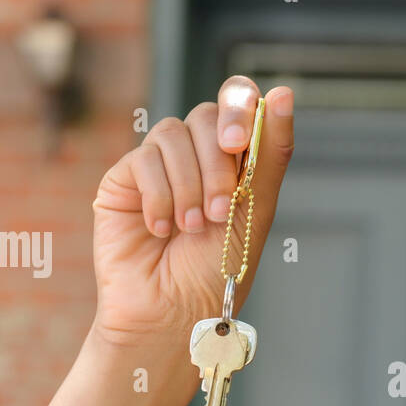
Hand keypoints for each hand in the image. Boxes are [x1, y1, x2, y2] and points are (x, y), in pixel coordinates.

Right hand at [90, 77, 293, 346]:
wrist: (173, 312)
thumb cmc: (218, 270)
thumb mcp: (255, 210)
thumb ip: (270, 154)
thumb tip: (282, 93)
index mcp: (234, 159)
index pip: (238, 101)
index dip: (239, 106)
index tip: (239, 144)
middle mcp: (196, 156)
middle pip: (206, 114)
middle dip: (217, 161)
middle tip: (219, 208)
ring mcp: (158, 166)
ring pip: (172, 134)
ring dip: (190, 184)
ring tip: (192, 228)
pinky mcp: (123, 180)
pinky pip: (142, 159)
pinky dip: (159, 196)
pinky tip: (160, 229)